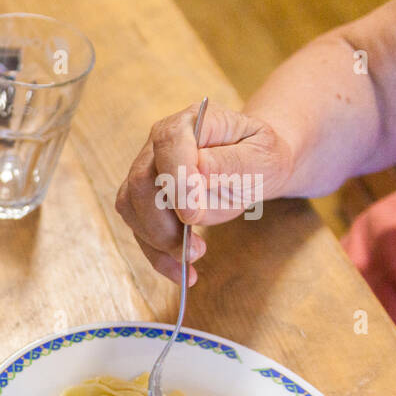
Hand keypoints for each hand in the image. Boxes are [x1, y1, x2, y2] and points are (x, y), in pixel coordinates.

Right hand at [114, 103, 294, 284]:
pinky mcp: (143, 202)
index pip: (168, 145)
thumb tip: (198, 169)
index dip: (176, 180)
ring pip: (131, 208)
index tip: (194, 216)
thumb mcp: (264, 156)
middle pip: (140, 182)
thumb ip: (233, 161)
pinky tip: (182, 272)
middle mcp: (158, 145)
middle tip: (195, 249)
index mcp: (189, 123)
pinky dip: (157, 256)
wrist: (255, 168)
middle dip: (163, 222)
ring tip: (191, 260)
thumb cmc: (261, 157)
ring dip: (157, 242)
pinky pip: (138, 230)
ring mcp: (146, 173)